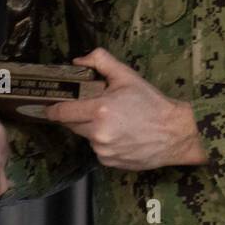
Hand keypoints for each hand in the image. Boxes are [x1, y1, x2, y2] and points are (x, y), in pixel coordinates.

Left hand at [43, 47, 208, 170]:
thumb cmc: (152, 103)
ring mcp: (103, 151)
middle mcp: (97, 134)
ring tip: (114, 121)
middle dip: (76, 115)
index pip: (62, 112)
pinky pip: (98, 150)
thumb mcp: (127, 76)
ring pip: (86, 137)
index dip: (53, 108)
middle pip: (71, 125)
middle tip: (91, 107)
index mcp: (99, 111)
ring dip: (92, 129)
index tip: (49, 105)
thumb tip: (78, 61)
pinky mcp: (110, 163)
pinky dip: (104, 142)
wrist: (176, 134)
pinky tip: (121, 135)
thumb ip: (100, 61)